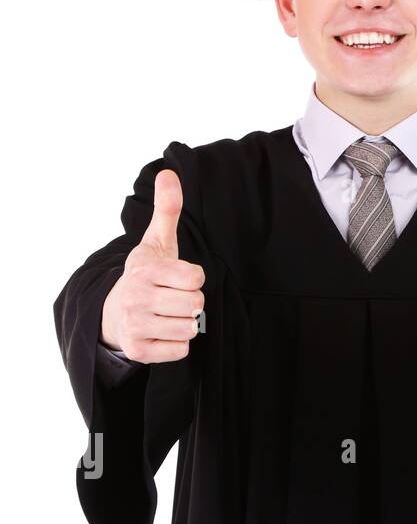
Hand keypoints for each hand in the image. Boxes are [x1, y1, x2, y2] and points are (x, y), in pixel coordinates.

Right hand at [100, 169, 205, 362]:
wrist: (112, 312)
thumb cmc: (146, 275)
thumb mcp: (156, 242)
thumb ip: (167, 210)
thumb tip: (169, 173)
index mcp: (145, 269)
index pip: (196, 277)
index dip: (192, 278)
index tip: (176, 277)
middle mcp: (136, 297)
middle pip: (196, 304)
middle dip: (191, 301)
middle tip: (172, 297)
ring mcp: (134, 325)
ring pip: (190, 328)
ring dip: (184, 323)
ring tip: (166, 314)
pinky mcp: (138, 350)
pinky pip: (181, 350)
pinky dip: (177, 344)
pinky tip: (161, 332)